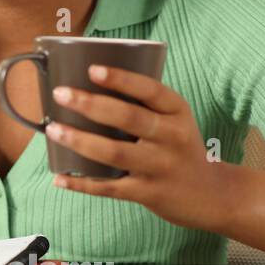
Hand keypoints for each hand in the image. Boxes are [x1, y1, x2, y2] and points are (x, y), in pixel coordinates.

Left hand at [44, 64, 237, 231]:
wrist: (211, 194)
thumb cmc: (178, 146)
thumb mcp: (174, 119)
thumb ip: (142, 104)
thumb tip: (84, 86)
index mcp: (177, 111)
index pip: (150, 90)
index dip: (121, 79)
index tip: (92, 70)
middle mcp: (172, 137)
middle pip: (129, 118)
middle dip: (91, 104)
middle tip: (60, 94)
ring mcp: (160, 167)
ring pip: (114, 153)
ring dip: (80, 141)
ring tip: (53, 130)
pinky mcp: (148, 193)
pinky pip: (109, 188)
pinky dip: (81, 184)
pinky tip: (58, 177)